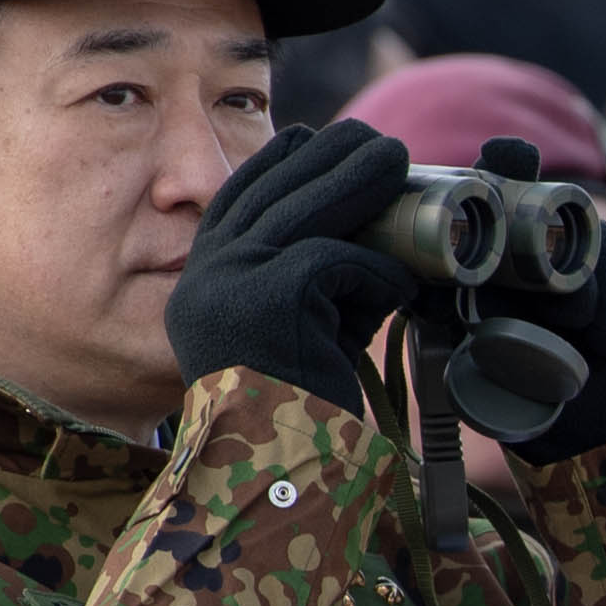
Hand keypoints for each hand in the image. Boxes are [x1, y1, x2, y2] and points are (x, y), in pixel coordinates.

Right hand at [165, 121, 420, 411]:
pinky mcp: (269, 296)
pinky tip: (403, 291)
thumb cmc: (298, 405)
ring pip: (306, 209)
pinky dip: (379, 273)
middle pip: (272, 192)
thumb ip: (314, 277)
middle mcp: (207, 274)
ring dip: (359, 180)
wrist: (276, 469)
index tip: (309, 137)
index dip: (274, 164)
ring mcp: (232, 280)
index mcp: (203, 280)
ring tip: (397, 161)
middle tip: (373, 139)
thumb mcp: (296, 327)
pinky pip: (338, 259)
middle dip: (326, 157)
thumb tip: (367, 228)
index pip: (234, 200)